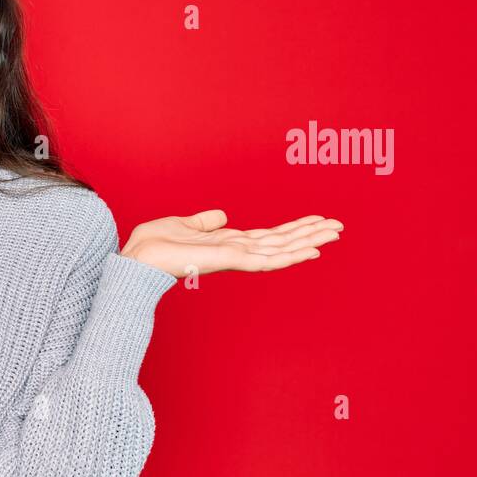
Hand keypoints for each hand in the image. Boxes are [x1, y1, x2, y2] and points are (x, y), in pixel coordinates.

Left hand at [121, 210, 342, 277]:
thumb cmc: (153, 245)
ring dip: (308, 241)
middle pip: (281, 242)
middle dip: (309, 234)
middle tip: (339, 226)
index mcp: (227, 243)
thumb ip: (206, 222)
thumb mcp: (184, 224)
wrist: (136, 257)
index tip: (317, 220)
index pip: (268, 236)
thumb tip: (223, 216)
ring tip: (334, 234)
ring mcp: (234, 258)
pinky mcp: (228, 261)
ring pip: (280, 250)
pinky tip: (311, 251)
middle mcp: (236, 251)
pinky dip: (289, 255)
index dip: (293, 228)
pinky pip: (265, 260)